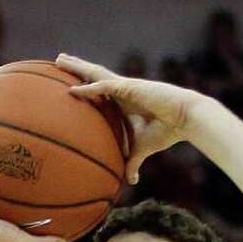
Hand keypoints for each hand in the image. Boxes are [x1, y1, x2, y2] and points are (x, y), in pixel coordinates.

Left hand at [56, 52, 206, 183]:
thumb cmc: (166, 131)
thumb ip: (133, 162)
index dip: (85, 84)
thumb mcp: (143, 149)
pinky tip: (73, 90)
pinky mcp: (129, 87)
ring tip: (59, 59)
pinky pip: (104, 88)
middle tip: (58, 60)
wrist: (184, 119)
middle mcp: (121, 90)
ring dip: (77, 67)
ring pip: (95, 73)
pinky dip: (89, 89)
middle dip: (76, 68)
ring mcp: (124, 87)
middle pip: (93, 75)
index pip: (99, 89)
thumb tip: (131, 181)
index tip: (69, 83)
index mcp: (123, 101)